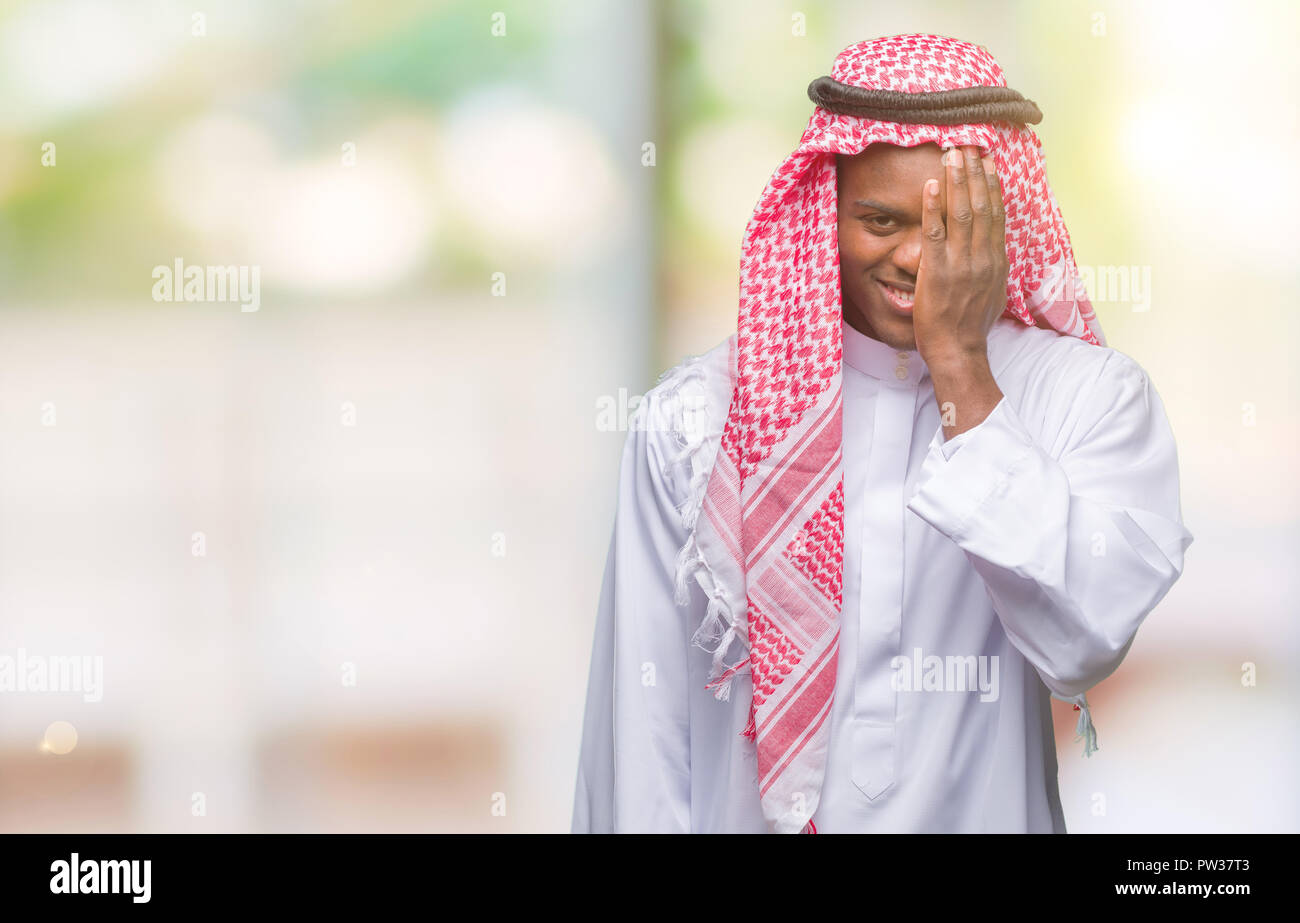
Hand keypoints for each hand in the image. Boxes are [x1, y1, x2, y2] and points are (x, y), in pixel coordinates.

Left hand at [912, 144, 1008, 367]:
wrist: (958, 351)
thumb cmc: (971, 325)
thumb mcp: (992, 292)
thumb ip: (992, 267)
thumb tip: (993, 250)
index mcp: (996, 260)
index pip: (996, 213)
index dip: (991, 183)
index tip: (987, 160)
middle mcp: (983, 257)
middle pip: (980, 205)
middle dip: (974, 172)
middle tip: (966, 145)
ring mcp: (961, 263)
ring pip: (961, 213)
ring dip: (956, 180)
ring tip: (951, 154)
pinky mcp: (938, 272)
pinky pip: (935, 233)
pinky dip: (934, 207)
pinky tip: (931, 185)